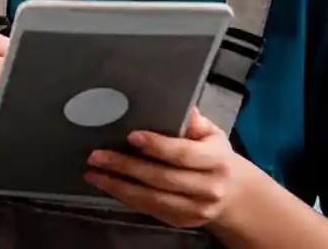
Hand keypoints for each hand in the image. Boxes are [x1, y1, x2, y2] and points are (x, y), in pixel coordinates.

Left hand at [84, 108, 260, 229]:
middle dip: (126, 166)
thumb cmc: (215, 156)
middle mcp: (209, 189)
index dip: (157, 146)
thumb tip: (183, 105)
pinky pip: (149, 210)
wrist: (233, 195)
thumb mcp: (212, 134)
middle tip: (96, 156)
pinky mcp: (182, 222)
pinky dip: (125, 197)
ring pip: (152, 199)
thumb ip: (195, 122)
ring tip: (93, 173)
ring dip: (118, 186)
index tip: (130, 136)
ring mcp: (196, 210)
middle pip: (162, 178)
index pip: (183, 154)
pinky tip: (107, 185)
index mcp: (217, 161)